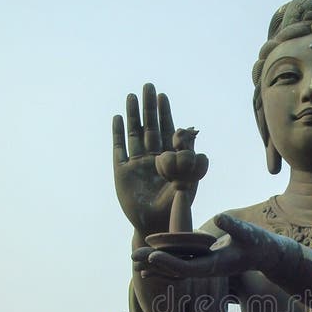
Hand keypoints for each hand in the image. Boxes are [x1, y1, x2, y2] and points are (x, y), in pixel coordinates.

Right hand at [113, 83, 200, 234]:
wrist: (157, 225)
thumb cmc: (176, 207)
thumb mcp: (188, 182)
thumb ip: (191, 161)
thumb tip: (194, 135)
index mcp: (169, 158)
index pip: (166, 130)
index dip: (164, 113)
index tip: (162, 96)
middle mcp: (152, 157)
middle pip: (149, 126)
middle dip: (149, 107)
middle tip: (148, 86)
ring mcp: (136, 163)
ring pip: (134, 133)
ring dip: (133, 115)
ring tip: (131, 96)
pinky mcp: (122, 171)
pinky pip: (119, 148)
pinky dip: (118, 133)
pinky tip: (117, 118)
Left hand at [138, 214, 289, 278]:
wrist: (265, 254)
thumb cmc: (259, 243)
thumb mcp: (248, 233)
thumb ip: (234, 227)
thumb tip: (218, 217)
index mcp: (214, 265)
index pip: (188, 266)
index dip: (169, 262)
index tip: (152, 256)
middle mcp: (205, 268)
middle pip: (174, 268)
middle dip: (154, 263)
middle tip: (132, 257)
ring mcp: (202, 265)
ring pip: (174, 265)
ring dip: (154, 262)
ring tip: (133, 259)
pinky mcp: (202, 259)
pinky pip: (180, 260)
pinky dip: (165, 260)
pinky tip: (151, 258)